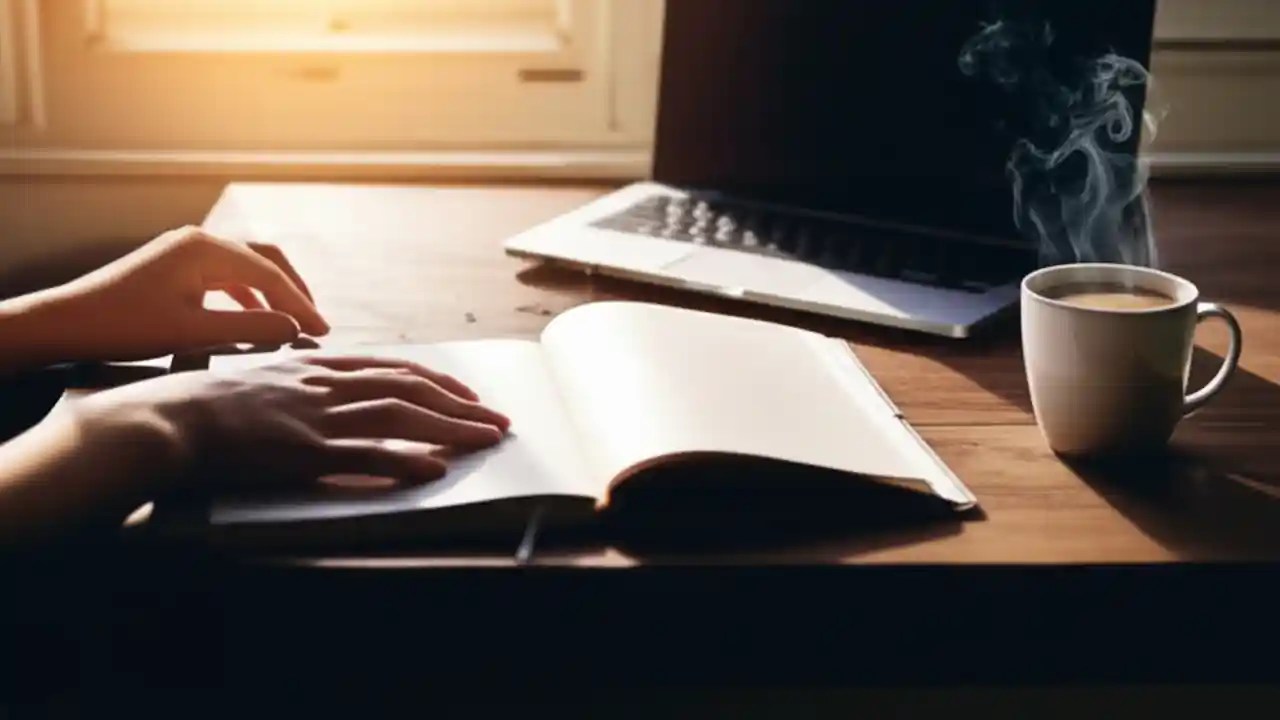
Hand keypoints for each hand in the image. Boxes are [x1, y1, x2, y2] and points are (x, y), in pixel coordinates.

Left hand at [12, 226, 328, 365]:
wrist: (66, 323)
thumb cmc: (126, 327)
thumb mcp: (194, 333)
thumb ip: (250, 329)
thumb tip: (295, 328)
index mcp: (206, 249)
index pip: (270, 275)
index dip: (300, 305)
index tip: (323, 333)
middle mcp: (199, 240)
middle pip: (264, 259)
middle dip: (293, 291)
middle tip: (317, 323)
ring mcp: (185, 250)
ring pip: (245, 266)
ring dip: (272, 293)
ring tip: (292, 322)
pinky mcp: (174, 266)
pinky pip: (225, 275)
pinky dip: (247, 295)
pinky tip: (254, 317)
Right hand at [77, 355, 510, 489]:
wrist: (169, 418)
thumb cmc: (209, 403)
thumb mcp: (265, 378)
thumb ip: (305, 382)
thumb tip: (335, 388)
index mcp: (317, 367)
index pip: (393, 367)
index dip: (437, 380)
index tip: (468, 392)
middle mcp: (325, 385)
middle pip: (408, 388)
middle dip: (461, 403)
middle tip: (498, 419)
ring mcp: (317, 417)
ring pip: (399, 416)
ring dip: (451, 427)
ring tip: (487, 440)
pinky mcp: (303, 452)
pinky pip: (363, 455)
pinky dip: (403, 460)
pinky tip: (433, 469)